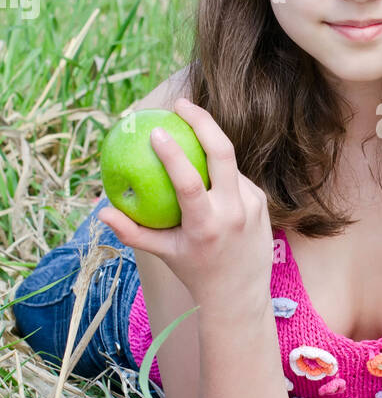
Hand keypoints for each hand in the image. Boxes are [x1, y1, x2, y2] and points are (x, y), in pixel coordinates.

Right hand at [97, 98, 272, 311]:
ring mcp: (252, 205)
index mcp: (205, 226)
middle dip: (203, 121)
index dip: (172, 154)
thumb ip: (131, 232)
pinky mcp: (263, 202)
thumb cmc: (194, 270)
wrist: (240, 293)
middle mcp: (233, 212)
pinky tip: (206, 167)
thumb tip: (101, 211)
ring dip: (208, 148)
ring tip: (187, 135)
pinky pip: (236, 176)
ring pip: (229, 164)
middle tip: (180, 104)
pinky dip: (220, 171)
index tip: (156, 130)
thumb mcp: (163, 253)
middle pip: (223, 153)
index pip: (189, 182)